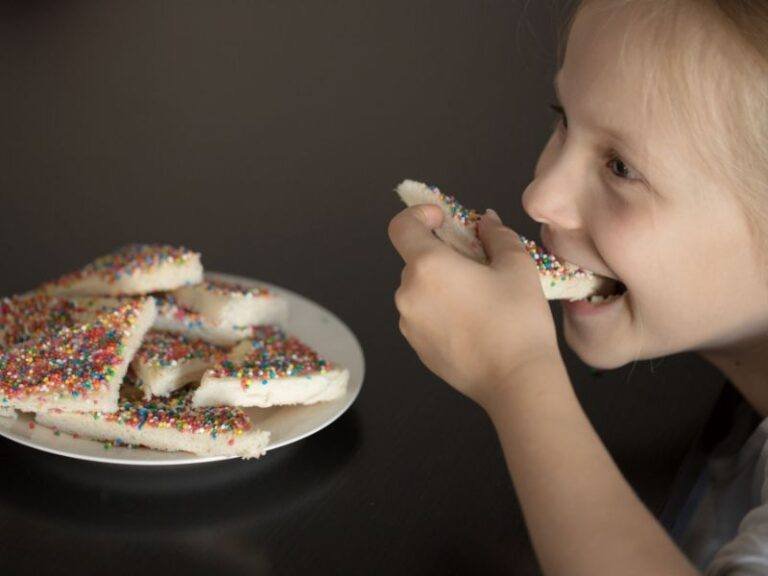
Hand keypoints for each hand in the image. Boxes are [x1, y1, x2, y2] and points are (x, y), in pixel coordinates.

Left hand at [388, 204, 561, 407]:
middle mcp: (408, 294)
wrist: (516, 381)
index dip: (418, 215)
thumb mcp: (517, 266)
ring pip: (419, 290)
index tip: (442, 219)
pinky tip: (473, 324)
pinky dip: (441, 311)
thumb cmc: (517, 320)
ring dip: (441, 285)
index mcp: (427, 267)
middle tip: (478, 264)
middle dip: (442, 255)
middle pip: (415, 260)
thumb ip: (496, 235)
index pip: (401, 227)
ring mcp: (408, 324)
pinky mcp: (416, 347)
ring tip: (479, 299)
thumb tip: (486, 222)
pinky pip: (423, 316)